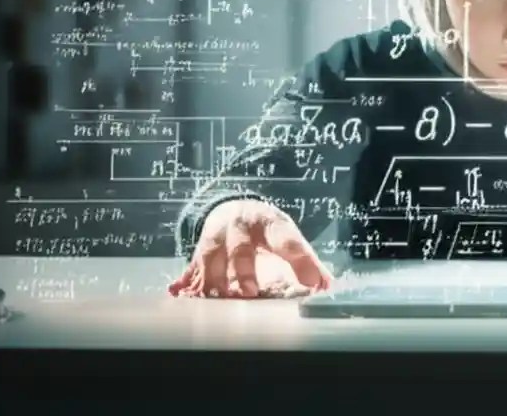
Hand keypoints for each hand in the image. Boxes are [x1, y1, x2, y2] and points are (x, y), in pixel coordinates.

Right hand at [168, 199, 332, 298]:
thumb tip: (327, 287)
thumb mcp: (287, 236)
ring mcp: (216, 235)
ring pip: (210, 255)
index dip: (302, 262)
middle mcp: (241, 226)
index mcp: (270, 223)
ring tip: (217, 299)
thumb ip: (306, 262)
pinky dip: (184, 281)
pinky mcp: (199, 249)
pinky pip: (189, 266)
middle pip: (241, 246)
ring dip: (213, 279)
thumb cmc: (266, 230)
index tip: (314, 283)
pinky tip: (179, 294)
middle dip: (244, 269)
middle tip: (249, 292)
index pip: (288, 240)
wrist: (233, 208)